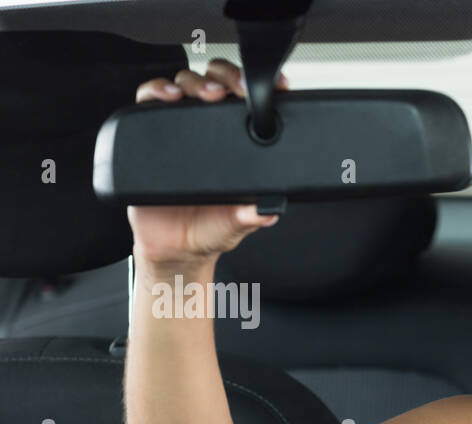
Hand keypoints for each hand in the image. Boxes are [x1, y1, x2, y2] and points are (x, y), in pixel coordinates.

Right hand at [127, 58, 290, 269]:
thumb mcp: (236, 225)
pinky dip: (155, 92)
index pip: (249, 105)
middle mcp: (208, 132)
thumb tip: (270, 210)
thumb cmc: (208, 231)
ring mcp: (178, 130)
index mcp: (236, 147)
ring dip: (192, 82)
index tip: (274, 88)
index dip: (259, 91)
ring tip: (204, 94)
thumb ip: (252, 217)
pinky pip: (147, 102)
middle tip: (229, 90)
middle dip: (224, 77)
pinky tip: (166, 97)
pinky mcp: (148, 134)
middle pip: (215, 84)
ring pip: (183, 85)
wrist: (172, 248)